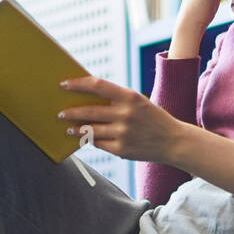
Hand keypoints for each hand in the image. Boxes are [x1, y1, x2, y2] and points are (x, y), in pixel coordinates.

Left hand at [58, 76, 184, 163]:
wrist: (174, 142)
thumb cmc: (151, 119)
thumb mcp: (138, 103)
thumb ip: (115, 100)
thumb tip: (85, 99)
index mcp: (130, 97)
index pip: (98, 85)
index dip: (78, 84)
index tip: (64, 84)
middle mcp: (126, 114)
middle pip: (89, 110)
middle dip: (71, 112)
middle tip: (60, 113)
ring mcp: (123, 133)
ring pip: (90, 129)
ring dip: (76, 129)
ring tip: (68, 127)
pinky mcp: (122, 149)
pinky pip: (98, 143)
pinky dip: (89, 140)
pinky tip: (84, 138)